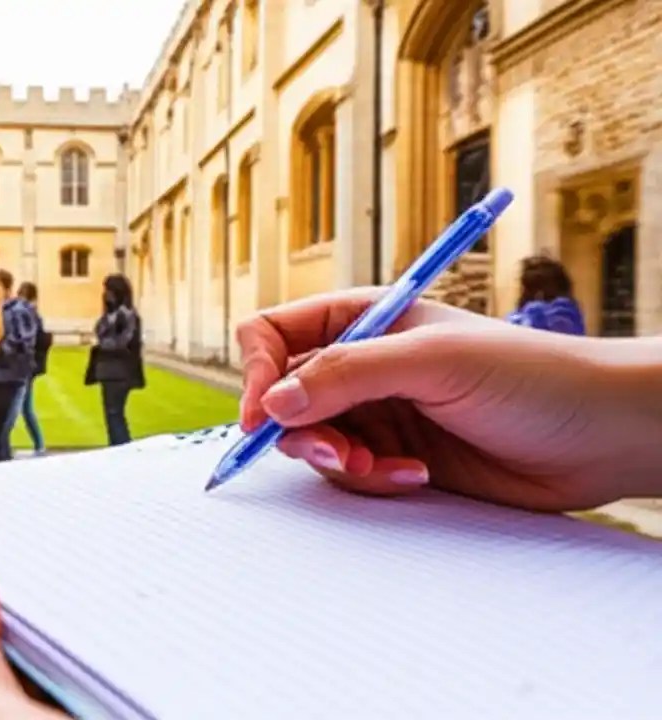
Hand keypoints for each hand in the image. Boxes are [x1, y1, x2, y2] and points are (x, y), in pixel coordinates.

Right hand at [237, 288, 661, 511]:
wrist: (600, 436)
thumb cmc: (532, 375)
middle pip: (284, 398)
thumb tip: (271, 403)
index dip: (257, 373)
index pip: (272, 336)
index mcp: (363, 318)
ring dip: (343, 462)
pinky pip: (352, 475)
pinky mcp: (396, 457)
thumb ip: (345, 375)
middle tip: (338, 453)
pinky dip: (374, 481)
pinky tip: (417, 476)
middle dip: (303, 430)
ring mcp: (378, 412)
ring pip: (314, 442)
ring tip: (387, 468)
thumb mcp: (430, 362)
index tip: (263, 414)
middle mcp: (361, 363)